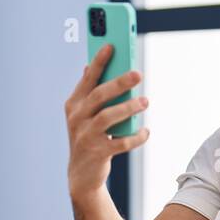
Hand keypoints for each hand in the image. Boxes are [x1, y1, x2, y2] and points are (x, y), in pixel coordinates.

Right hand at [64, 43, 150, 199]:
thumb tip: (88, 66)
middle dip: (118, 82)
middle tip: (138, 74)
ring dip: (128, 108)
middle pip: (99, 95)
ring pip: (107, 117)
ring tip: (145, 101)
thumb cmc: (88, 137)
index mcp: (74, 104)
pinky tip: (145, 131)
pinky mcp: (97, 153)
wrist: (81, 174)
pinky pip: (120, 142)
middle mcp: (76, 118)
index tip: (111, 45)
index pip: (87, 79)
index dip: (98, 62)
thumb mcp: (83, 114)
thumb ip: (88, 93)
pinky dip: (135, 137)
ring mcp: (85, 136)